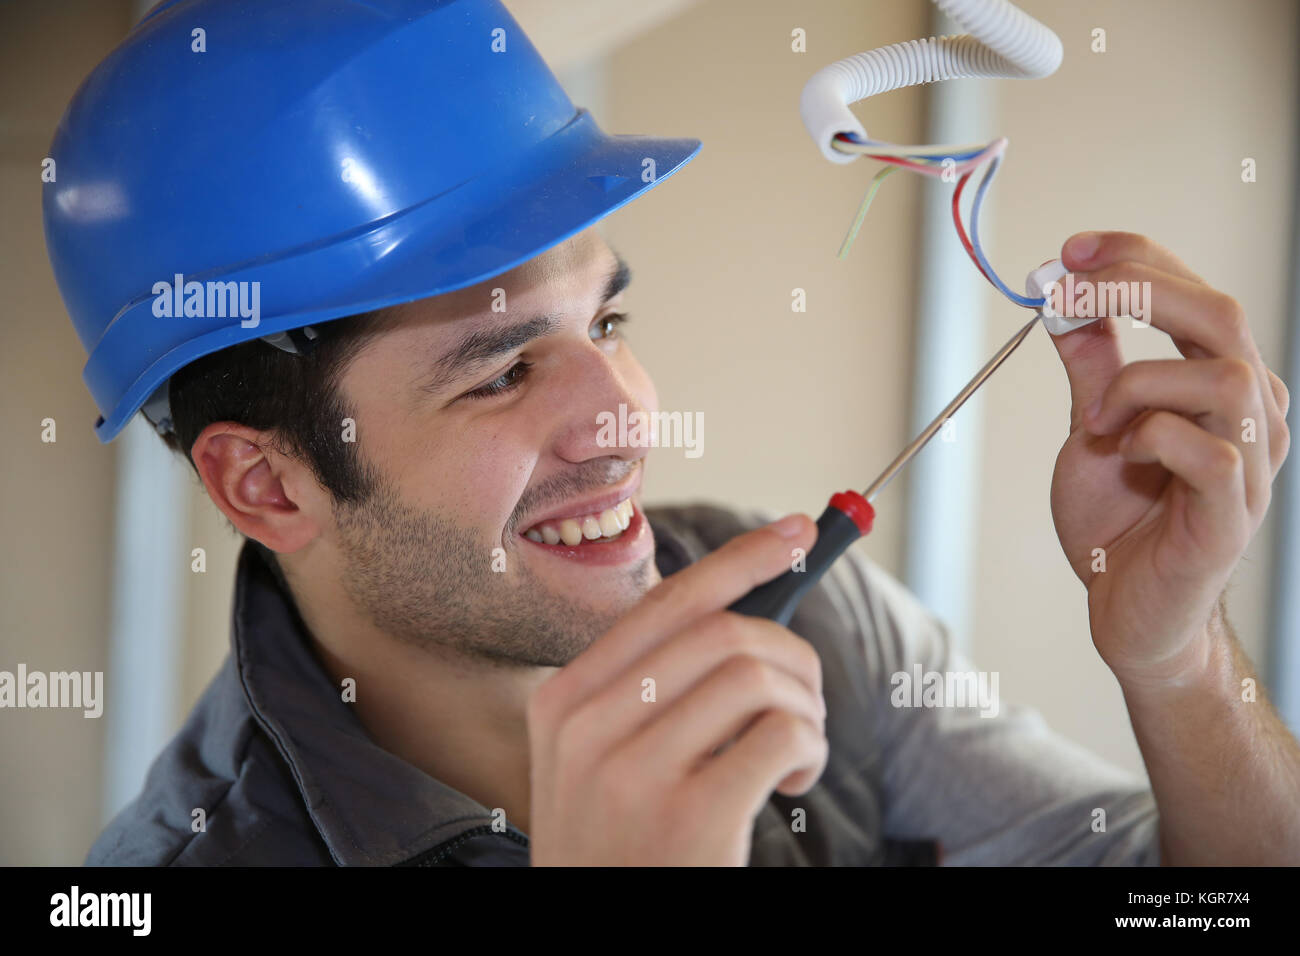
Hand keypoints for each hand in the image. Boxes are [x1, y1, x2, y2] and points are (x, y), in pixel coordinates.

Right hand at [525, 513, 827, 865]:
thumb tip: (746, 604)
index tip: (796, 532)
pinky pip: (783, 730)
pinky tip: (788, 781)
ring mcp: (634, 771)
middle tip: (804, 700)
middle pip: (724, 632)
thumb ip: (648, 687)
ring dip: (803, 707)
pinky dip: (808, 748)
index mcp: (564, 701)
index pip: (667, 603)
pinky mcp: (689, 816)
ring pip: (759, 674)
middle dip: (790, 654)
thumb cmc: (619, 847)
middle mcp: (588, 726)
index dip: (740, 560)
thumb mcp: (598, 761)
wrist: (602, 931)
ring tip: (792, 750)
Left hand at [1046, 231, 1289, 688]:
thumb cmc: (1119, 520)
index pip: (1198, 292)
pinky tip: (1121, 454)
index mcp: (1223, 383)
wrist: (1128, 609)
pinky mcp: (1230, 515)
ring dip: (1138, 381)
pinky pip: (1207, 449)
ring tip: (1096, 420)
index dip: (1137, 259)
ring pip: (1224, 375)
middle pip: (1221, 314)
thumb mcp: (1093, 426)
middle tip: (1068, 292)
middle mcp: (1252, 414)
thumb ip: (1093, 365)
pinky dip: (1151, 436)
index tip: (1070, 252)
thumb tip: (1068, 299)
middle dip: (1137, 289)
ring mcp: (1250, 464)